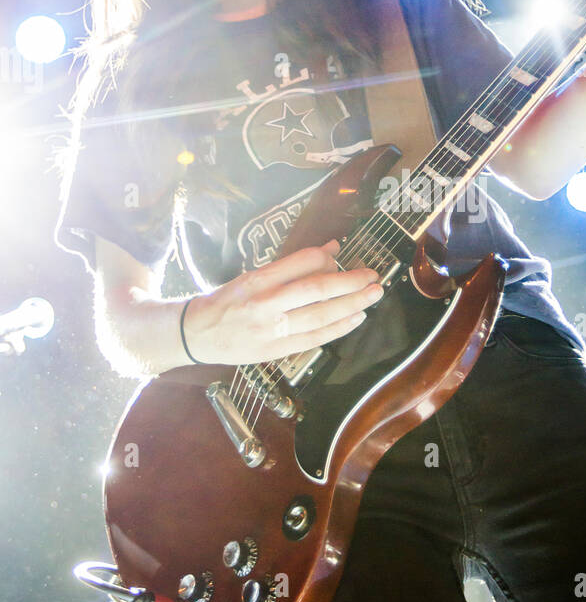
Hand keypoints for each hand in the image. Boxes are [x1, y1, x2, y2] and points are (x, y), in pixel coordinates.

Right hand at [183, 239, 384, 364]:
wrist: (197, 334)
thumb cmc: (227, 300)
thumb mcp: (252, 276)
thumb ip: (292, 266)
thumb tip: (331, 250)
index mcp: (257, 280)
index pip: (300, 262)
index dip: (326, 258)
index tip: (342, 254)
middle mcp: (265, 304)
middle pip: (315, 290)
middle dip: (349, 282)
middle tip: (373, 276)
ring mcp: (271, 330)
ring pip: (319, 316)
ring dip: (351, 305)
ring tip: (373, 295)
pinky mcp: (276, 351)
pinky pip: (314, 339)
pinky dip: (338, 328)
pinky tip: (356, 318)